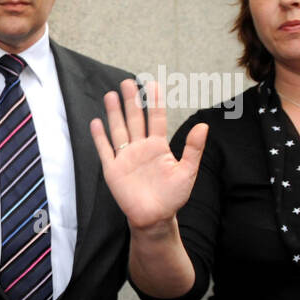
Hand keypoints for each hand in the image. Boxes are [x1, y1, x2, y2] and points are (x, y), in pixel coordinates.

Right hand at [89, 79, 207, 230]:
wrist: (155, 217)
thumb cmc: (173, 197)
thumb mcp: (188, 172)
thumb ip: (193, 149)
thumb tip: (203, 126)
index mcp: (158, 147)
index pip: (155, 118)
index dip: (153, 101)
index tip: (151, 84)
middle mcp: (140, 148)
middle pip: (134, 119)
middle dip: (131, 101)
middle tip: (127, 82)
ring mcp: (125, 158)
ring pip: (118, 130)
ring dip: (114, 113)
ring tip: (110, 95)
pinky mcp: (113, 170)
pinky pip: (105, 150)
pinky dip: (100, 137)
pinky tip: (96, 123)